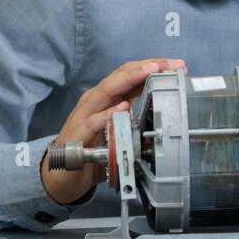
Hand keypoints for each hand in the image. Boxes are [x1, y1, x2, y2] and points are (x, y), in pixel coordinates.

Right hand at [40, 58, 185, 205]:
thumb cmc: (91, 146)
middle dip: (147, 67)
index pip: (130, 74)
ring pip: (107, 89)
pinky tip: (123, 108)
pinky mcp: (79, 133)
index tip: (176, 65)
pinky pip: (94, 121)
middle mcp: (96, 100)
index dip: (153, 67)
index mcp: (107, 97)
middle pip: (121, 75)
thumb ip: (134, 114)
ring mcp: (85, 114)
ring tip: (149, 71)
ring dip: (130, 78)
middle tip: (168, 64)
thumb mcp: (118, 126)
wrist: (62, 174)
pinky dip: (109, 113)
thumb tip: (159, 107)